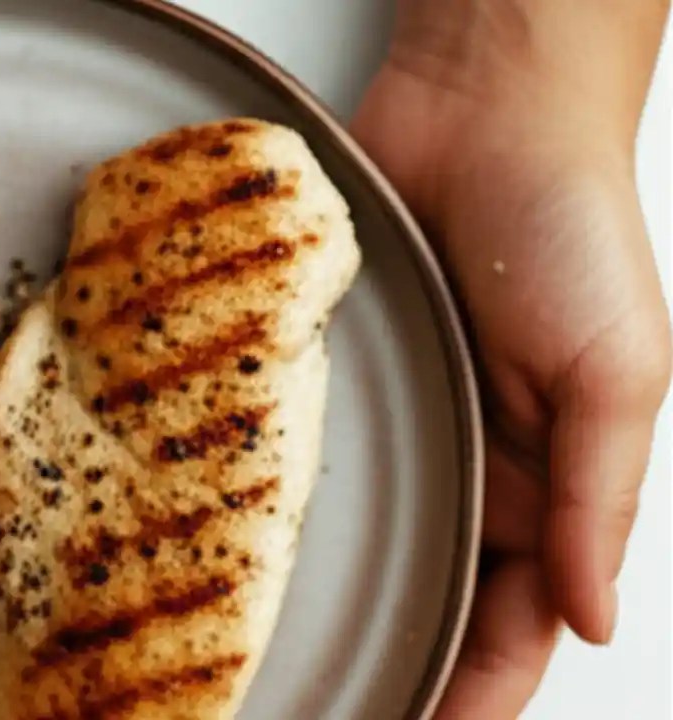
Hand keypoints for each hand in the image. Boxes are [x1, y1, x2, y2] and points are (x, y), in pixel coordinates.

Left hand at [352, 1, 670, 715]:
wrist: (484, 115)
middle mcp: (474, 472)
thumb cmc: (571, 227)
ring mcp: (404, 430)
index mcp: (552, 489)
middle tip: (331, 712)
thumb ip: (601, 504)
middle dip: (399, 667)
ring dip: (337, 603)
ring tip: (283, 661)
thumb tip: (600, 623)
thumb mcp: (616, 374)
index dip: (476, 694)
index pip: (517, 627)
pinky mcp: (341, 379)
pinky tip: (235, 549)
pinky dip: (283, 510)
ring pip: (370, 546)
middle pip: (433, 604)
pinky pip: (308, 458)